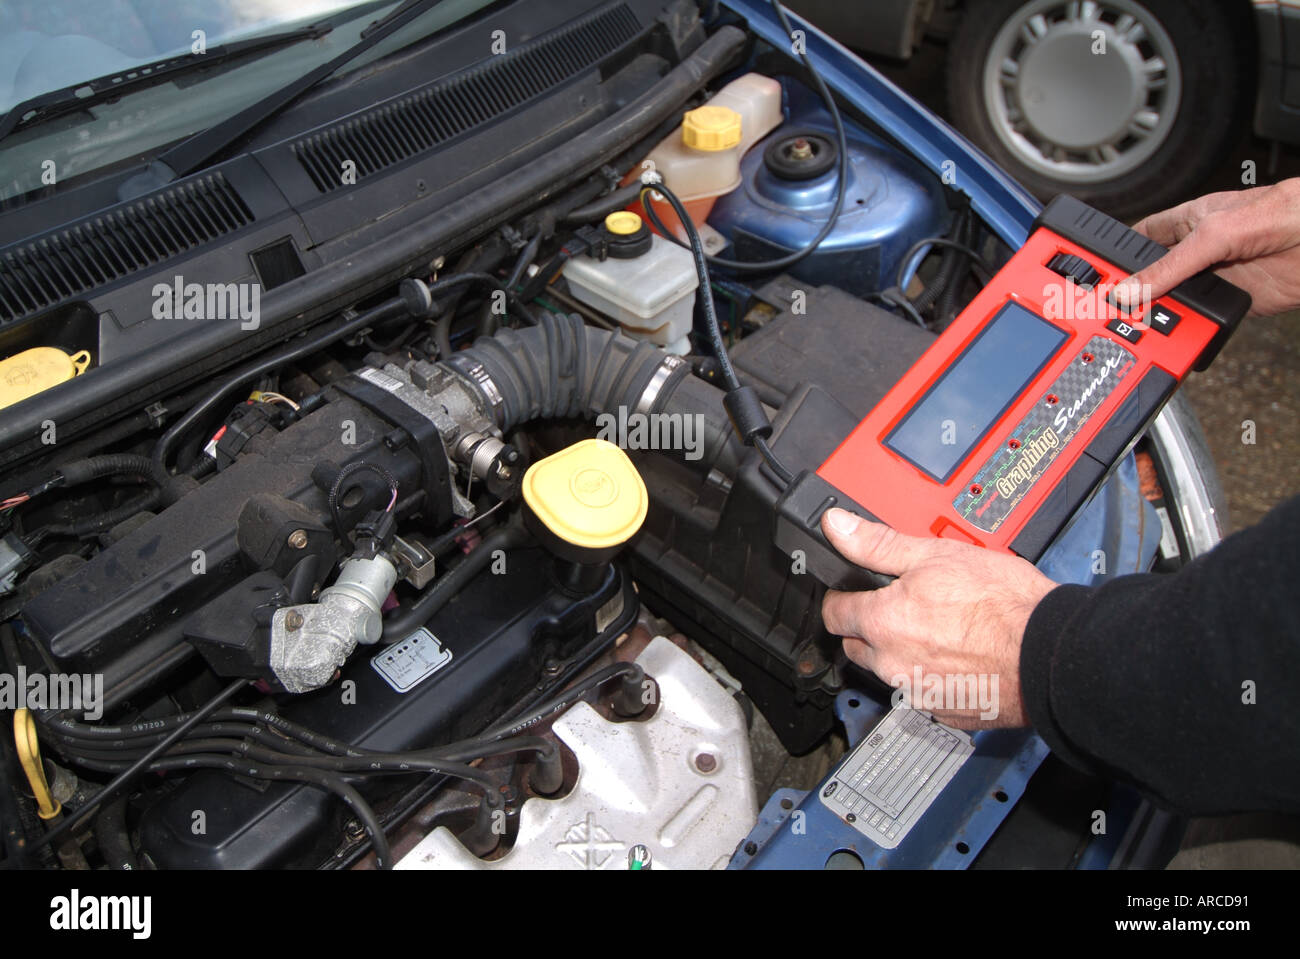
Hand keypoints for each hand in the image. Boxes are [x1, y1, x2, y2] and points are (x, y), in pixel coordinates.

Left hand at [818, 508, 1057, 728]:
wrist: (1050, 651)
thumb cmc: (1003, 604)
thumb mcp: (937, 554)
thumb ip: (878, 544)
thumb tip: (839, 527)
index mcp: (881, 624)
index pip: (834, 613)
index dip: (844, 597)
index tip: (856, 591)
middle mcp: (892, 665)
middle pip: (857, 645)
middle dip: (870, 626)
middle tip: (904, 606)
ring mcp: (917, 693)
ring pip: (889, 671)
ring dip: (901, 652)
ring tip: (939, 629)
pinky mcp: (944, 714)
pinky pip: (922, 693)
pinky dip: (931, 676)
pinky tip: (957, 657)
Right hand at [1113, 178, 1299, 317]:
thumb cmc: (1282, 214)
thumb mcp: (1212, 236)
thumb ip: (1169, 265)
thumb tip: (1130, 288)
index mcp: (1187, 223)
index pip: (1140, 239)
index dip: (1117, 255)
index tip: (1095, 275)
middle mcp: (1197, 252)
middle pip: (1152, 276)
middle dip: (1133, 291)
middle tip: (1110, 307)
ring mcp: (1212, 280)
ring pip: (1172, 303)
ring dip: (1159, 315)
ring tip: (1139, 324)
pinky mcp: (1229, 304)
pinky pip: (1198, 322)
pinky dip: (1186, 332)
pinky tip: (1175, 335)